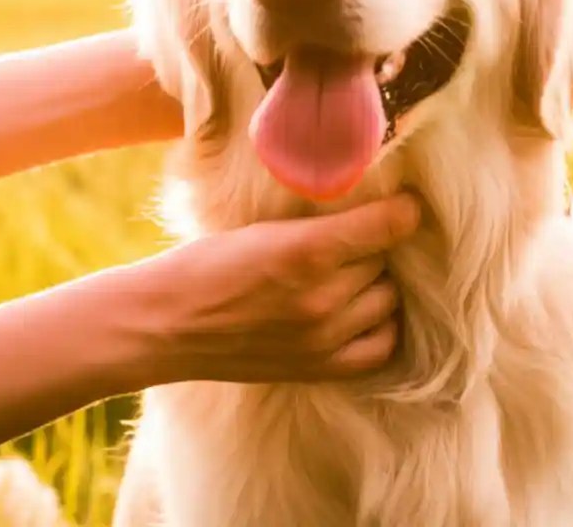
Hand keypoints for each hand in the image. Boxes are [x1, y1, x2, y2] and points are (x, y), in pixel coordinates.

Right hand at [112, 193, 421, 387]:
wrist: (164, 325)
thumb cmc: (205, 266)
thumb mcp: (261, 226)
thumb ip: (317, 222)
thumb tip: (370, 211)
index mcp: (305, 250)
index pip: (388, 225)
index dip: (404, 210)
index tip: (408, 203)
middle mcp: (322, 297)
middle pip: (387, 263)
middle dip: (378, 248)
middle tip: (361, 240)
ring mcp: (323, 338)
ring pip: (388, 301)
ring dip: (379, 285)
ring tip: (359, 274)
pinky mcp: (319, 369)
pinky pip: (380, 347)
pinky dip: (381, 326)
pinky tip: (366, 312)